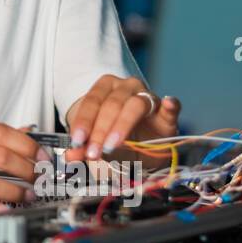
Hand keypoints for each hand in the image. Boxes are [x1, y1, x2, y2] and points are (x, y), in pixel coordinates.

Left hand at [64, 75, 179, 162]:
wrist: (142, 148)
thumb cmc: (115, 140)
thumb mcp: (96, 145)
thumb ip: (83, 149)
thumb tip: (70, 155)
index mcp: (105, 88)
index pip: (93, 101)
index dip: (84, 121)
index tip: (77, 141)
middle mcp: (127, 87)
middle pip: (112, 104)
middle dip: (100, 129)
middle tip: (93, 151)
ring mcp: (149, 98)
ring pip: (135, 105)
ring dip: (121, 126)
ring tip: (112, 145)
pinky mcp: (167, 114)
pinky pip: (171, 108)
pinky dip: (171, 105)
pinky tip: (168, 103)